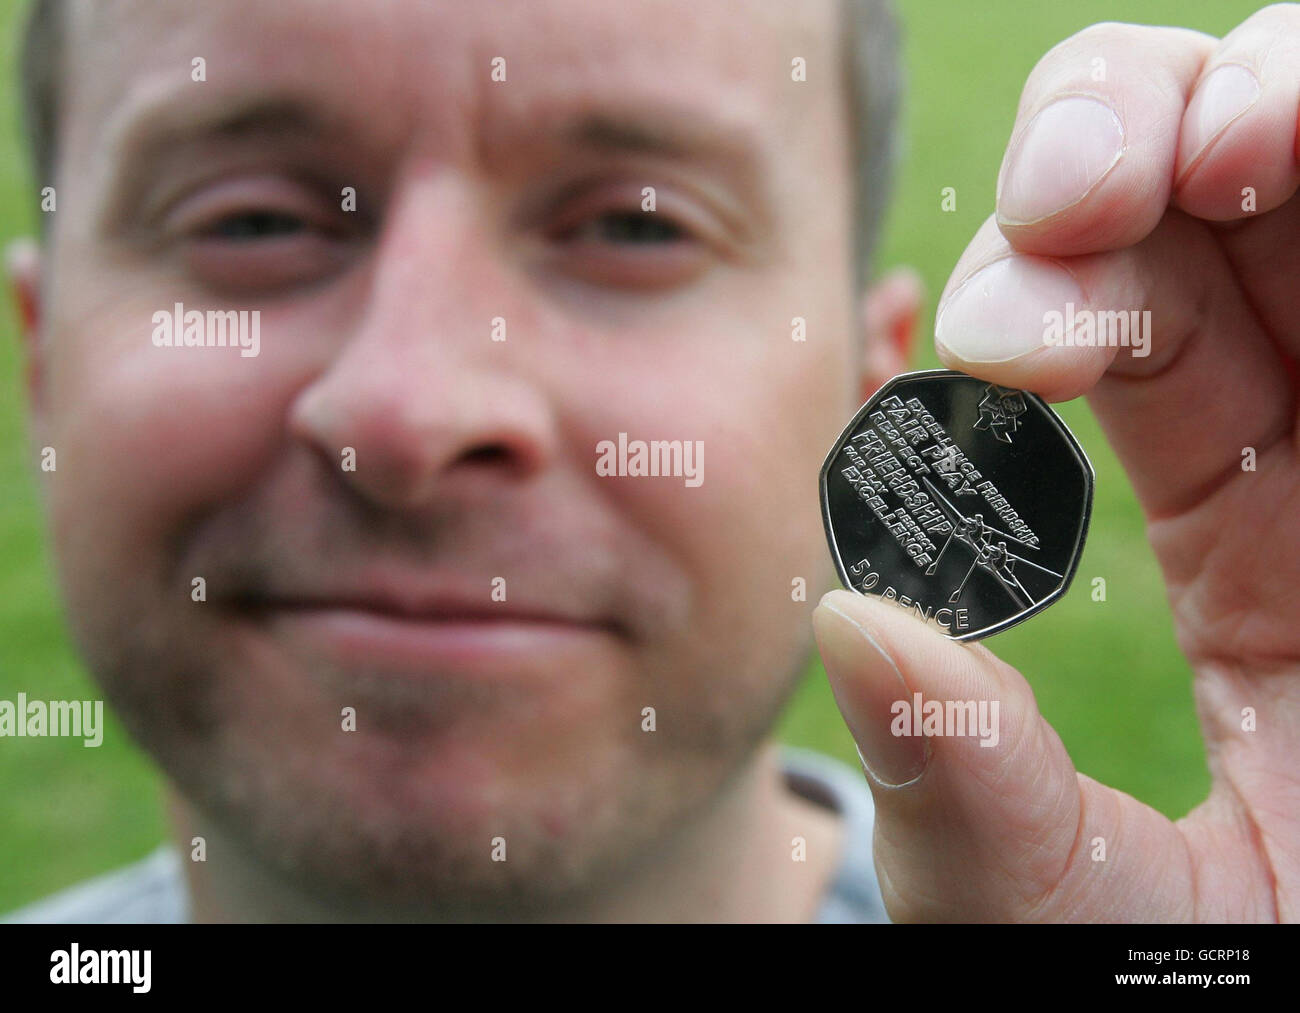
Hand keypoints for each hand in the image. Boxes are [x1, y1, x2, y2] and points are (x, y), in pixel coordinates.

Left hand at [814, 8, 1299, 920]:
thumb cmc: (1219, 990)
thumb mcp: (1065, 905)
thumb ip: (962, 781)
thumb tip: (850, 630)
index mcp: (1247, 539)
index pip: (1138, 332)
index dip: (1050, 284)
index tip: (989, 341)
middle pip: (1234, 208)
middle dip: (1143, 140)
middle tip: (1081, 191)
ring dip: (1276, 101)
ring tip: (1225, 141)